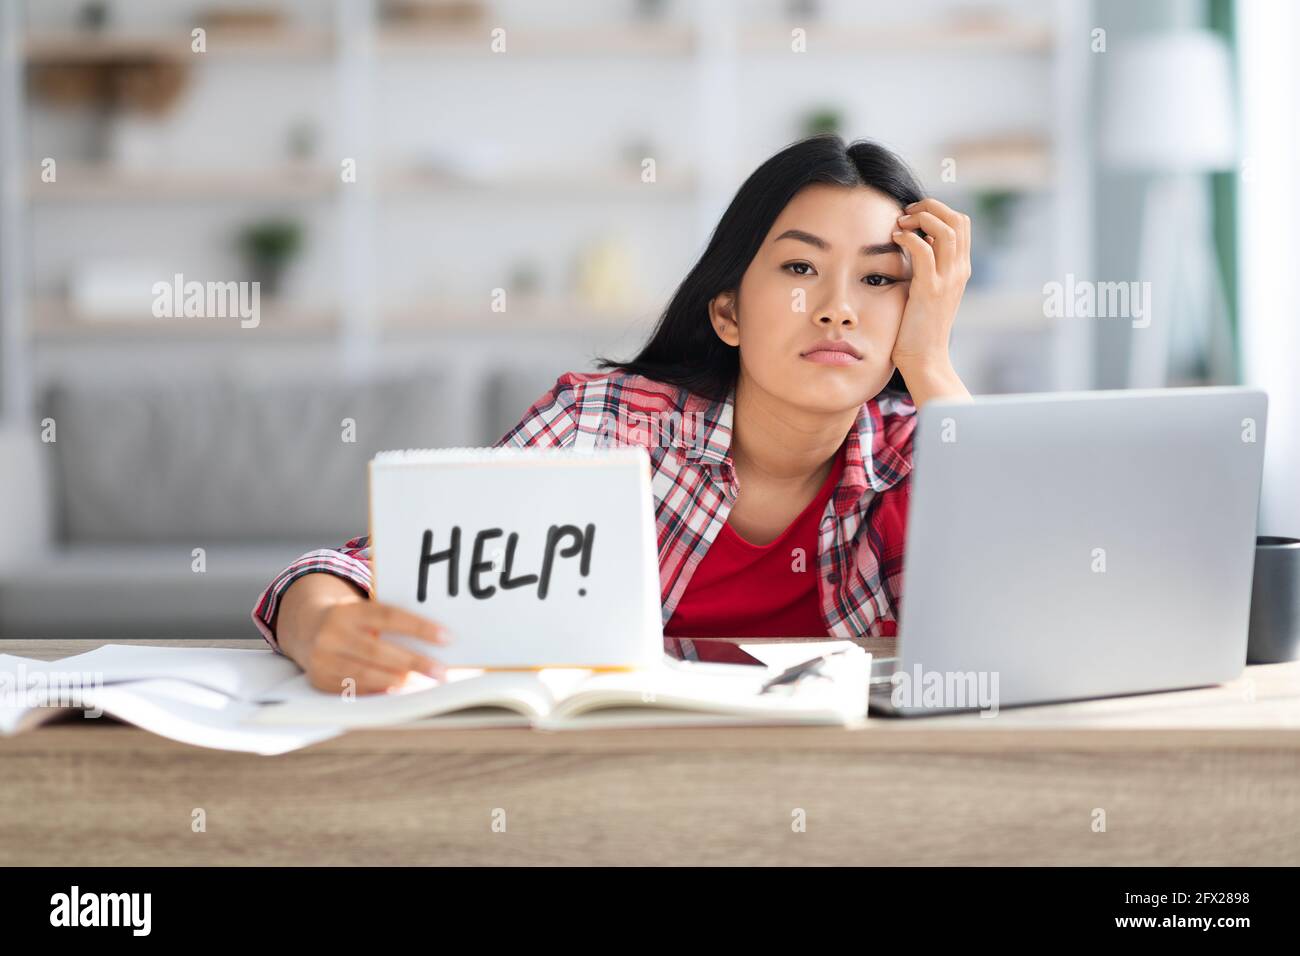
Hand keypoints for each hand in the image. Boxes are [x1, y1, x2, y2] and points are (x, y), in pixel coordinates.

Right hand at [279, 575, 450, 693]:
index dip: (419, 627)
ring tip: (423, 683)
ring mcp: (323, 658)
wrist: (307, 626)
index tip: (446, 637)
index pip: (389, 616)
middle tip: (441, 671)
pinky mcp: (320, 679)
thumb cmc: (352, 619)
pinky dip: (378, 691)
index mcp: (349, 610)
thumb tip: (435, 634)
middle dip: (414, 662)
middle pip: (379, 650)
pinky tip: (398, 691)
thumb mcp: (365, 609)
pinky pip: (354, 689)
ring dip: (398, 681)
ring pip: (366, 674)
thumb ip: (391, 618)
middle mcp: (333, 633)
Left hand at [890, 197, 971, 375]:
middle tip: (906, 214)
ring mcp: (947, 279)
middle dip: (931, 207)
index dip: (937, 211)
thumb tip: (915, 245)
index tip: (912, 217)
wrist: (924, 358)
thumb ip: (927, 267)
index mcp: (959, 269)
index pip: (961, 223)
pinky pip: (924, 250)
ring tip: (899, 224)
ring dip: (921, 218)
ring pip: (946, 229)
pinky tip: (894, 239)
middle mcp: (959, 271)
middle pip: (958, 219)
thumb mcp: (927, 291)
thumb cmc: (918, 327)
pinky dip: (909, 237)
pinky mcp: (930, 289)